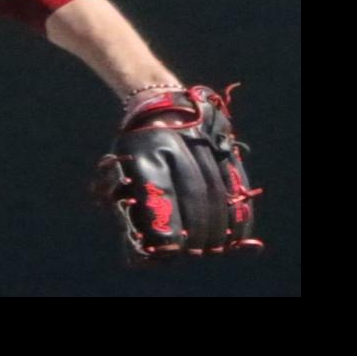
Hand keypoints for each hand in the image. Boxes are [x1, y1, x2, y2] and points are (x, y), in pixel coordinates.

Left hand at [95, 85, 263, 257]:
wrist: (159, 102)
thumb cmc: (133, 147)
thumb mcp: (118, 167)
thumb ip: (124, 205)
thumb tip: (135, 248)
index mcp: (145, 151)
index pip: (160, 196)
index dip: (166, 228)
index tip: (167, 250)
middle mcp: (176, 145)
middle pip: (194, 196)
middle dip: (196, 231)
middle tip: (193, 253)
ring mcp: (204, 143)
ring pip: (218, 191)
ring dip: (218, 227)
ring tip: (212, 248)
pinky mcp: (224, 145)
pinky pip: (236, 183)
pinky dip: (238, 212)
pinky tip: (235, 234)